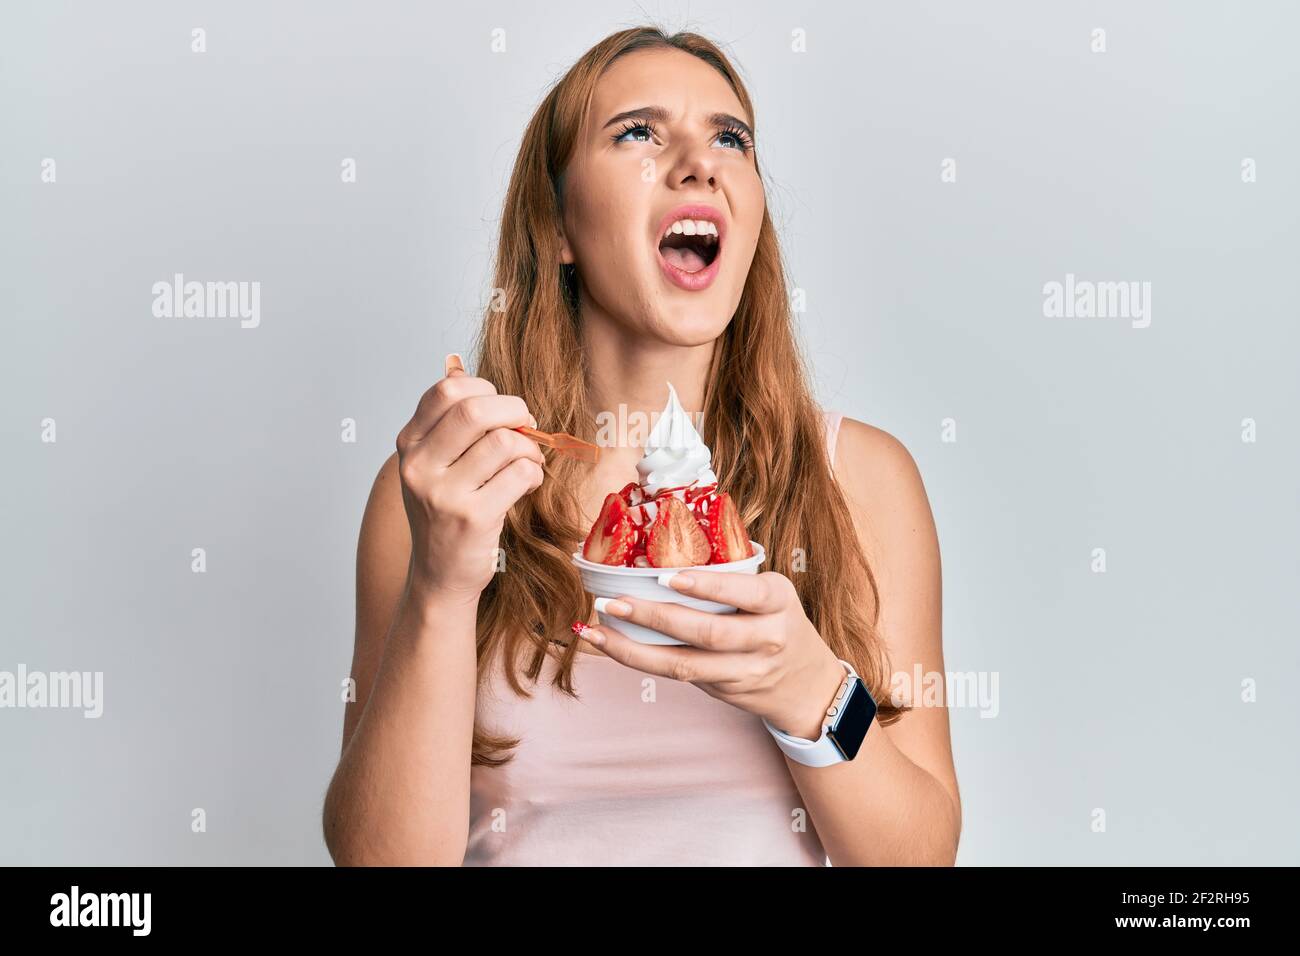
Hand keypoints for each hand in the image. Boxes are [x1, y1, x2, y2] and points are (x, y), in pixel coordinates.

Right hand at [395, 353, 545, 604]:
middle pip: (476, 409)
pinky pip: (520, 474)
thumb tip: (456, 364)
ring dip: (530, 449)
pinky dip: (534, 474)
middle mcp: (419, 466)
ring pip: (505, 441)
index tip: (500, 406)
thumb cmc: (444, 513)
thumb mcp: (433, 462)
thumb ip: (446, 419)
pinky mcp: (472, 518)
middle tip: (527, 426)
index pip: (447, 390)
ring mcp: (443, 493)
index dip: (485, 389)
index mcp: (409, 444)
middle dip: (515, 410)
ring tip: (528, 462)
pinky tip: (527, 484)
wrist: (439, 576)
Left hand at [583, 571, 847, 738]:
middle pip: (708, 633)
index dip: (707, 587)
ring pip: (685, 665)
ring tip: (598, 629)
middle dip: (656, 618)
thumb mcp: (771, 594)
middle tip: (614, 601)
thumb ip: (732, 579)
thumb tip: (664, 544)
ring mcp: (746, 671)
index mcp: (778, 601)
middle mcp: (767, 639)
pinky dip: (642, 661)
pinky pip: (680, 676)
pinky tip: (613, 646)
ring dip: (635, 649)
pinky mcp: (725, 692)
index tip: (668, 577)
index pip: (744, 592)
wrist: (806, 685)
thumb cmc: (776, 622)